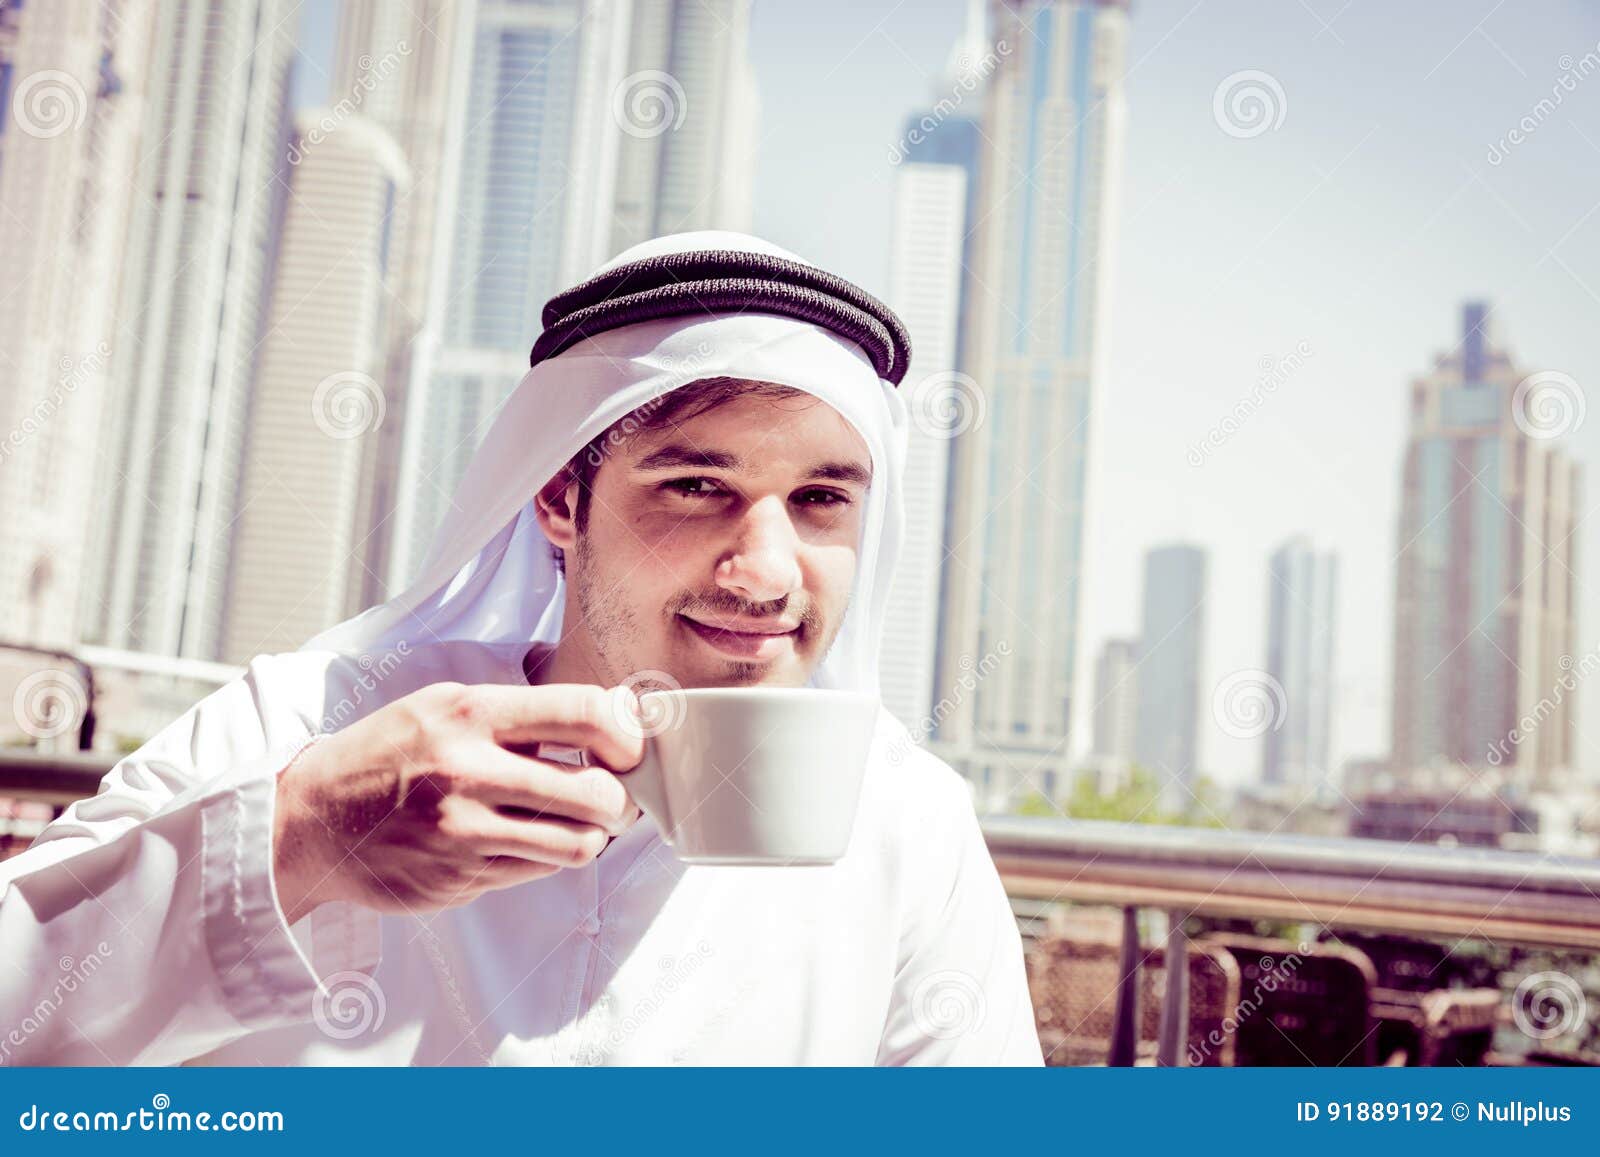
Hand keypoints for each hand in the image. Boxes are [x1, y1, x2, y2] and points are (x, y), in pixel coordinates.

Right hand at [271, 682, 644, 922]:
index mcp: (471, 715)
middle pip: (597, 793)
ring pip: (577, 845)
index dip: (628, 734)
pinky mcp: (459, 881)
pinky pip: (536, 873)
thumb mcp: (446, 705)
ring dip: (591, 836)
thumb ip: (523, 712)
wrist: (312, 820)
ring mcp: (463, 834)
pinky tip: (523, 839)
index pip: (585, 714)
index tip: (630, 746)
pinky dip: (544, 858)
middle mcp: (469, 773)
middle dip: (620, 799)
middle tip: (614, 796)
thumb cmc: (389, 754)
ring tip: (576, 822)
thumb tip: (613, 716)